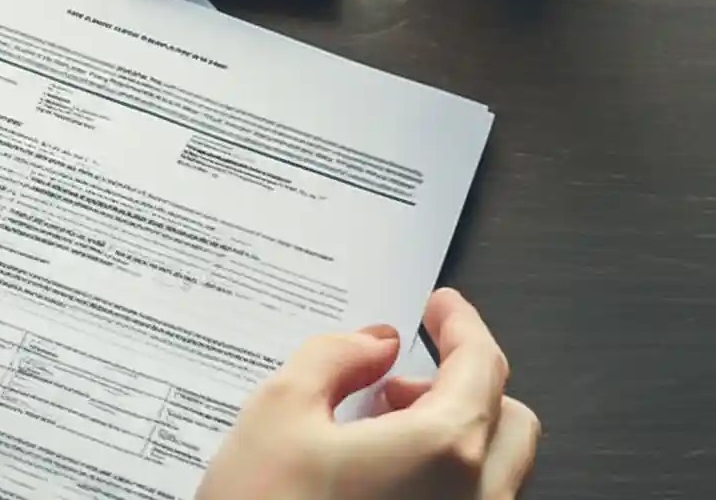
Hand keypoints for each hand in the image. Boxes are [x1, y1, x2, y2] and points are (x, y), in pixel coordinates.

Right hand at [196, 289, 539, 499]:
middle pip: (507, 420)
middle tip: (397, 377)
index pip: (480, 366)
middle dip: (461, 385)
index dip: (460, 325)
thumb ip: (335, 359)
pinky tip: (376, 475)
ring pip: (493, 470)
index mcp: (444, 449)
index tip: (440, 307)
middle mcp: (475, 498)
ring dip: (450, 433)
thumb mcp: (280, 411)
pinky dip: (440, 474)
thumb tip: (374, 344)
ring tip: (375, 429)